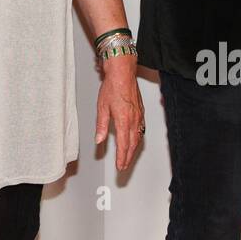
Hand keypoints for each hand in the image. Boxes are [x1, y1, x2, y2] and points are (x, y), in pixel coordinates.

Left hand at [95, 56, 143, 170]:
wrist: (123, 73)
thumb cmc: (112, 87)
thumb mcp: (102, 107)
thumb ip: (101, 125)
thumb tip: (99, 139)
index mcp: (124, 121)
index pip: (124, 145)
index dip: (122, 158)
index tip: (120, 166)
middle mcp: (134, 120)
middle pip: (133, 144)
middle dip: (128, 157)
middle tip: (124, 166)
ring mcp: (139, 115)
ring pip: (138, 137)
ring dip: (134, 149)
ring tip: (129, 156)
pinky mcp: (141, 110)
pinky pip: (141, 129)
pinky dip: (138, 138)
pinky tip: (136, 139)